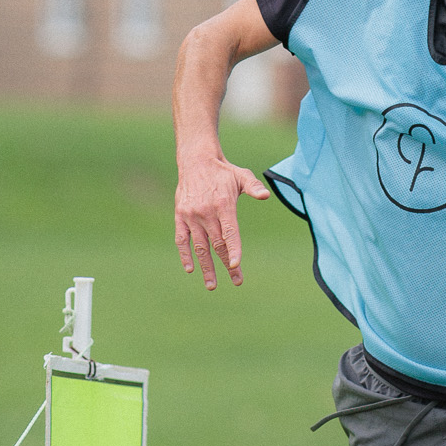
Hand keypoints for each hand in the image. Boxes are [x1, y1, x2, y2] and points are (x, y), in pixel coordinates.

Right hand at [174, 146, 269, 289]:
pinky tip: (190, 269)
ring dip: (206, 267)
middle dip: (227, 265)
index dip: (232, 250)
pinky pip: (181, 239)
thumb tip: (265, 195)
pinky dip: (185, 254)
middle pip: (217, 244)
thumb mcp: (241, 175)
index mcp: (223, 204)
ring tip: (212, 285)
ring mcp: (191, 216)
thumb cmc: (223, 171)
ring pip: (200, 247)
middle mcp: (206, 212)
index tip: (235, 265)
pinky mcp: (180, 216)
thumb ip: (253, 186)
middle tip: (237, 281)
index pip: (229, 232)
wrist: (196, 160)